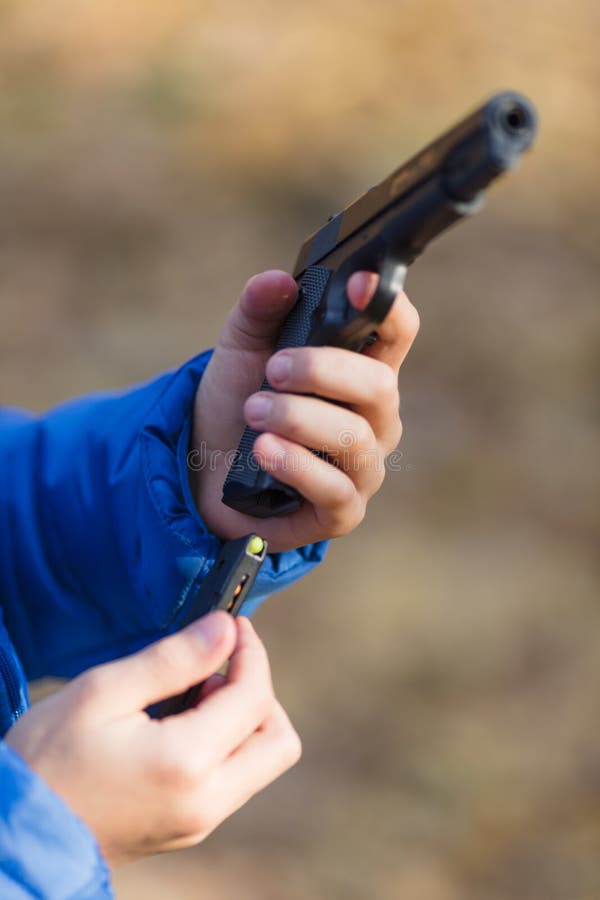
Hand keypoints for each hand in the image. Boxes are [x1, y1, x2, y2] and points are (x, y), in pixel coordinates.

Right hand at [5, 612, 300, 866]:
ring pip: (260, 763)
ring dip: (244, 719)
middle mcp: (206, 803)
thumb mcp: (102, 693)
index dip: (252, 653)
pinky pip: (233, 781)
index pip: (255, 698)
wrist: (15, 832)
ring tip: (195, 691)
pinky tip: (184, 722)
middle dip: (260, 692)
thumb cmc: (47, 759)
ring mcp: (199, 823)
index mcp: (187, 764)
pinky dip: (226, 744)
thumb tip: (225, 628)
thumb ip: (173, 659)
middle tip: (220, 663)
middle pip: (279, 741)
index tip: (233, 625)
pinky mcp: (187, 829)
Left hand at [192, 270, 418, 550]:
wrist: (202, 467)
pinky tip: (264, 450)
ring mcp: (362, 467)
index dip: (388, 307)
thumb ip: (258, 312)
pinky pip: (337, 490)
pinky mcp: (342, 511)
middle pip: (380, 385)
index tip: (360, 284)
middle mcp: (374, 418)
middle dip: (323, 371)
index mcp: (359, 370)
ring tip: (254, 412)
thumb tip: (277, 282)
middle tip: (272, 371)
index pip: (396, 333)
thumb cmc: (236, 403)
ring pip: (356, 437)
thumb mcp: (240, 350)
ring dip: (300, 418)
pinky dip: (298, 465)